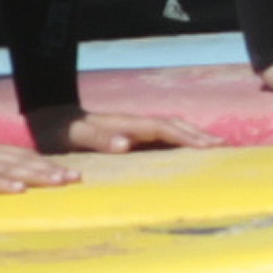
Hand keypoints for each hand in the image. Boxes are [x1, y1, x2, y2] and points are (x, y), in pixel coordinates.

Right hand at [0, 137, 76, 194]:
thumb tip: (7, 184)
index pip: (22, 157)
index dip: (48, 165)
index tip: (72, 174)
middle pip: (21, 161)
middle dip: (50, 170)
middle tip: (76, 179)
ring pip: (7, 168)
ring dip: (34, 175)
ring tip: (58, 182)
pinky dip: (1, 183)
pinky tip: (17, 189)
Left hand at [32, 109, 212, 154]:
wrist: (47, 117)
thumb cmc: (60, 129)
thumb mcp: (74, 135)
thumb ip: (98, 139)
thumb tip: (126, 145)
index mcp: (126, 124)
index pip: (164, 129)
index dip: (187, 137)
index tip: (209, 148)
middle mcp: (134, 124)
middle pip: (174, 127)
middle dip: (199, 136)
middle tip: (225, 149)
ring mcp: (132, 130)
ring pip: (169, 131)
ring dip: (192, 138)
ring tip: (215, 151)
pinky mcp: (128, 137)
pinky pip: (159, 139)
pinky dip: (177, 144)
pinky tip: (184, 156)